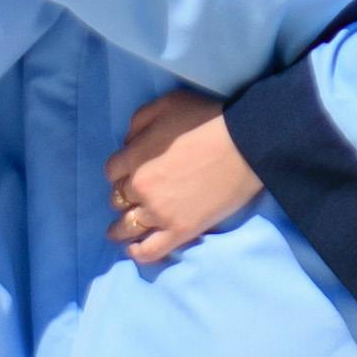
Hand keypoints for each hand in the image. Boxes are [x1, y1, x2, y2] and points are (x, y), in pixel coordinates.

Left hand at [113, 88, 263, 264]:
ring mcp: (160, 214)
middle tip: (136, 194)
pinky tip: (134, 249)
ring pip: (127, 227)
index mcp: (135, 159)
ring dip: (120, 228)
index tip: (132, 169)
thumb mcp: (166, 104)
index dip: (122, 169)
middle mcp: (142, 189)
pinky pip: (150, 250)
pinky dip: (138, 252)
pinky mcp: (181, 231)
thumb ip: (138, 122)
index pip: (112, 171)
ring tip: (119, 231)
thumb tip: (128, 143)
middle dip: (125, 194)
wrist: (245, 144)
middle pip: (119, 198)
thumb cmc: (206, 119)